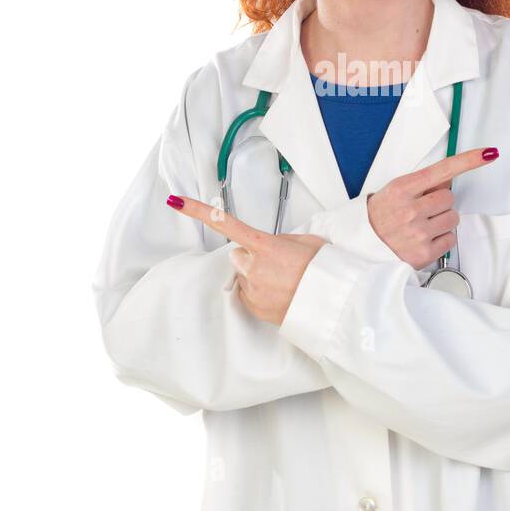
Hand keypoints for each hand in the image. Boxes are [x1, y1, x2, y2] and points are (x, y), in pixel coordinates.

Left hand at [165, 194, 327, 325]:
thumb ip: (282, 241)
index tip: (177, 202)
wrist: (332, 305)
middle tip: (280, 265)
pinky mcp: (255, 308)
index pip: (224, 223)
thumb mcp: (307, 243)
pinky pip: (250, 297)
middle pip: (239, 256)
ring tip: (286, 283)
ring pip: (245, 278)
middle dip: (252, 258)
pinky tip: (282, 295)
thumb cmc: (324, 271)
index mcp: (265, 245)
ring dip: (259, 278)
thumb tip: (273, 246)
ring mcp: (253, 290)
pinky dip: (261, 295)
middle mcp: (253, 267)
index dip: (198, 211)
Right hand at [366, 146, 499, 269]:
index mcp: (402, 189)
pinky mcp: (423, 254)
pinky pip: (450, 239)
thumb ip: (423, 184)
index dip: (468, 161)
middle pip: (449, 197)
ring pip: (453, 218)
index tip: (488, 154)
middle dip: (440, 203)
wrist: (360, 246)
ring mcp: (418, 233)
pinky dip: (440, 239)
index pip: (442, 170)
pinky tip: (423, 239)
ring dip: (442, 221)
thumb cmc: (379, 216)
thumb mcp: (395, 191)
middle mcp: (410, 210)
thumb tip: (449, 178)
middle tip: (421, 210)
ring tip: (421, 226)